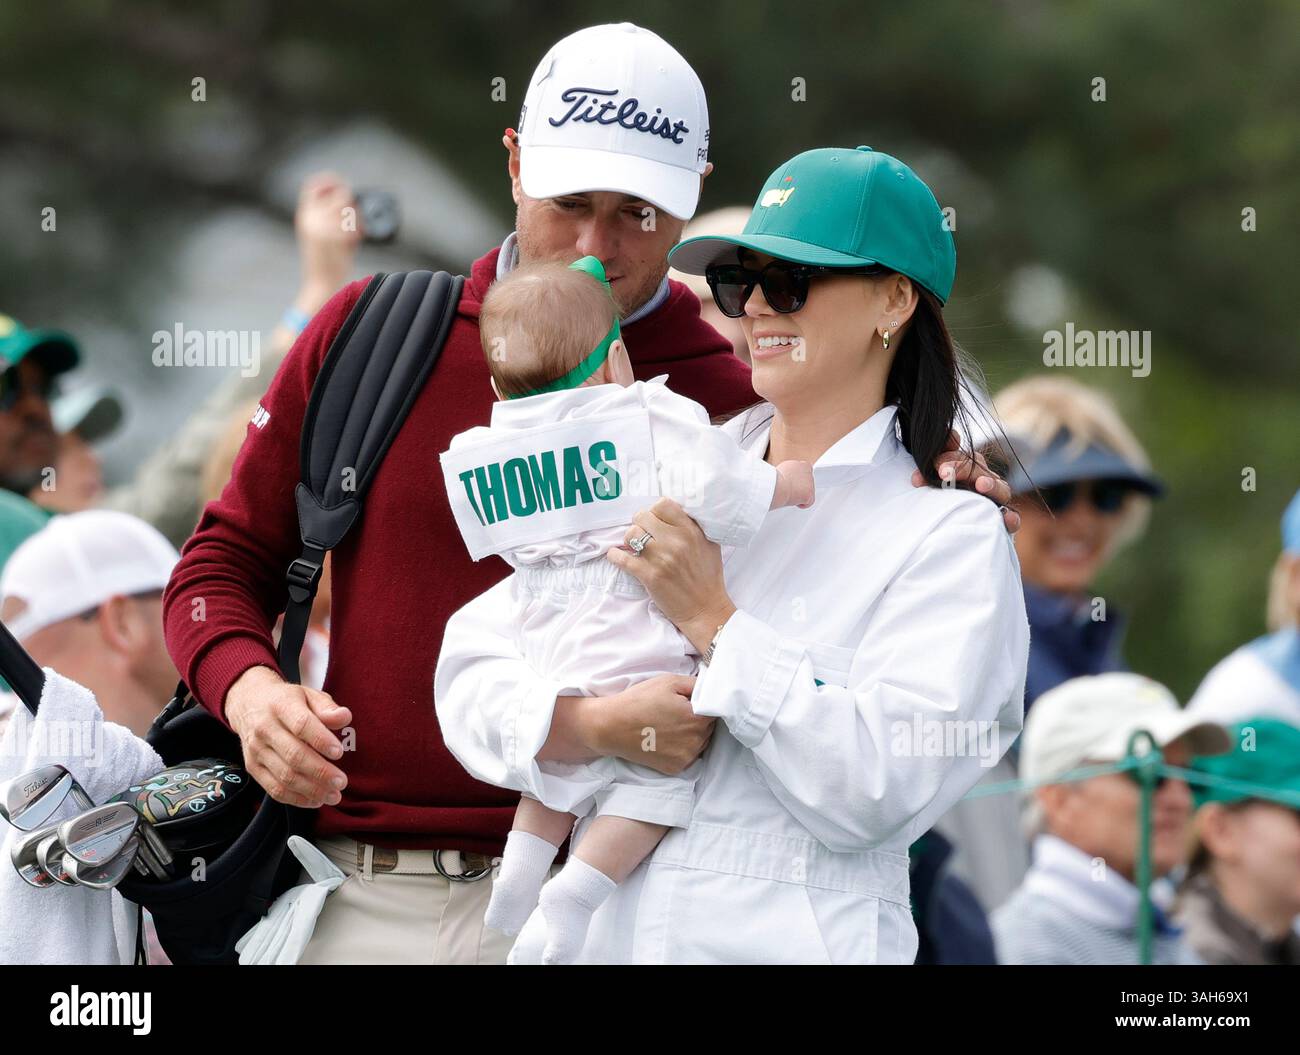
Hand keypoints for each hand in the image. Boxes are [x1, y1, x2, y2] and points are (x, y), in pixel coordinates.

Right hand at [224, 666, 351, 807]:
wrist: (248, 704)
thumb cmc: (285, 701)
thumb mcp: (308, 695)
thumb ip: (327, 707)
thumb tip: (344, 717)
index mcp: (280, 705)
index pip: (301, 724)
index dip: (321, 740)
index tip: (339, 752)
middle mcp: (265, 728)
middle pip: (294, 755)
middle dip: (320, 772)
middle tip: (341, 781)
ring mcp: (256, 750)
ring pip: (284, 776)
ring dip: (311, 789)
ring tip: (334, 795)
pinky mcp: (253, 767)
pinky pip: (274, 788)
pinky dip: (296, 798)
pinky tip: (316, 800)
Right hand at [293, 172, 361, 310]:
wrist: (320, 285)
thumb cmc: (326, 263)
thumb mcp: (322, 235)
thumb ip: (332, 218)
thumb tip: (351, 203)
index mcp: (305, 216)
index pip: (312, 186)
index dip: (329, 180)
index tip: (342, 184)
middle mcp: (310, 218)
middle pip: (339, 194)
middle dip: (353, 204)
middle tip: (357, 219)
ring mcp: (320, 226)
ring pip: (350, 207)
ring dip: (358, 218)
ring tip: (356, 232)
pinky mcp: (332, 237)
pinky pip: (354, 225)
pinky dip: (358, 232)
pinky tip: (357, 240)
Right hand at [588, 674, 713, 775]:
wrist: (611, 726)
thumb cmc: (639, 701)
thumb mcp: (668, 681)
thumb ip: (697, 684)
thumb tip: (712, 688)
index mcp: (698, 718)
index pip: (715, 710)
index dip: (702, 705)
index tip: (689, 702)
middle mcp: (697, 741)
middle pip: (709, 728)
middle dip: (698, 719)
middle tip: (675, 712)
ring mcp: (686, 757)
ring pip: (700, 743)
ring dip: (691, 735)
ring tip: (669, 726)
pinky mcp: (675, 768)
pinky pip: (688, 756)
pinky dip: (681, 749)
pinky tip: (665, 739)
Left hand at [606, 498, 736, 652]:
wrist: (705, 609)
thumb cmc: (708, 576)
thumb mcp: (709, 544)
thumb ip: (693, 525)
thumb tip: (675, 511)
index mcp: (691, 531)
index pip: (663, 504)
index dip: (655, 511)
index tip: (655, 520)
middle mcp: (676, 542)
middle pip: (642, 517)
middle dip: (640, 524)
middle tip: (643, 534)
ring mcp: (661, 559)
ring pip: (631, 535)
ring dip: (629, 540)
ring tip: (635, 548)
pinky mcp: (649, 576)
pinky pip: (622, 559)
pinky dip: (615, 556)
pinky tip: (615, 556)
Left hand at [912, 430, 1019, 533]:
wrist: (947, 531)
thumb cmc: (942, 498)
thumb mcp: (938, 476)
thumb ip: (942, 455)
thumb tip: (950, 434)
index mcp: (969, 469)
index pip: (962, 457)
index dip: (949, 458)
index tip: (936, 467)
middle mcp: (985, 481)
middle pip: (978, 470)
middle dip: (961, 469)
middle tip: (943, 474)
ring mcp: (996, 500)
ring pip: (1000, 489)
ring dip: (991, 485)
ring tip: (981, 485)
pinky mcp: (1003, 520)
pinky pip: (1011, 518)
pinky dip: (1011, 518)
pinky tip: (1007, 519)